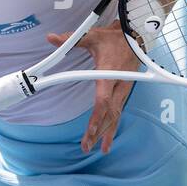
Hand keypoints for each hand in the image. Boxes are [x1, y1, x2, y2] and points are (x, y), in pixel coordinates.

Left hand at [45, 24, 138, 153]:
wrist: (135, 36)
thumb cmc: (113, 38)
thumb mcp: (92, 36)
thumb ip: (72, 39)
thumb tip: (51, 38)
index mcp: (110, 74)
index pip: (103, 100)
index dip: (96, 117)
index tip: (89, 131)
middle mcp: (119, 86)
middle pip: (109, 114)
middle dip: (98, 132)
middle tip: (87, 146)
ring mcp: (124, 90)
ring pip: (116, 116)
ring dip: (106, 133)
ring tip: (99, 149)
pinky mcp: (125, 92)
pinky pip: (119, 112)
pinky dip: (113, 126)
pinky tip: (108, 139)